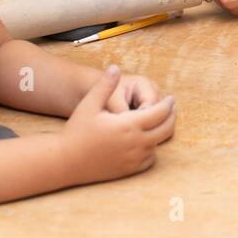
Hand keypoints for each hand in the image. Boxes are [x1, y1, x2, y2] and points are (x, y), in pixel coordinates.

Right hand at [61, 67, 175, 183]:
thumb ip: (105, 85)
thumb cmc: (76, 130)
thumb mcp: (89, 104)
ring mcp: (133, 159)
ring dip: (160, 133)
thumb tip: (115, 67)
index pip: (159, 114)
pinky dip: (151, 149)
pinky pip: (149, 159)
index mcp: (128, 125)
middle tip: (171, 109)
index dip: (168, 105)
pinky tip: (147, 140)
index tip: (170, 99)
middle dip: (171, 118)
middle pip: (165, 130)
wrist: (65, 161)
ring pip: (158, 144)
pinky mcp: (129, 170)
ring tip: (160, 122)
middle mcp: (135, 144)